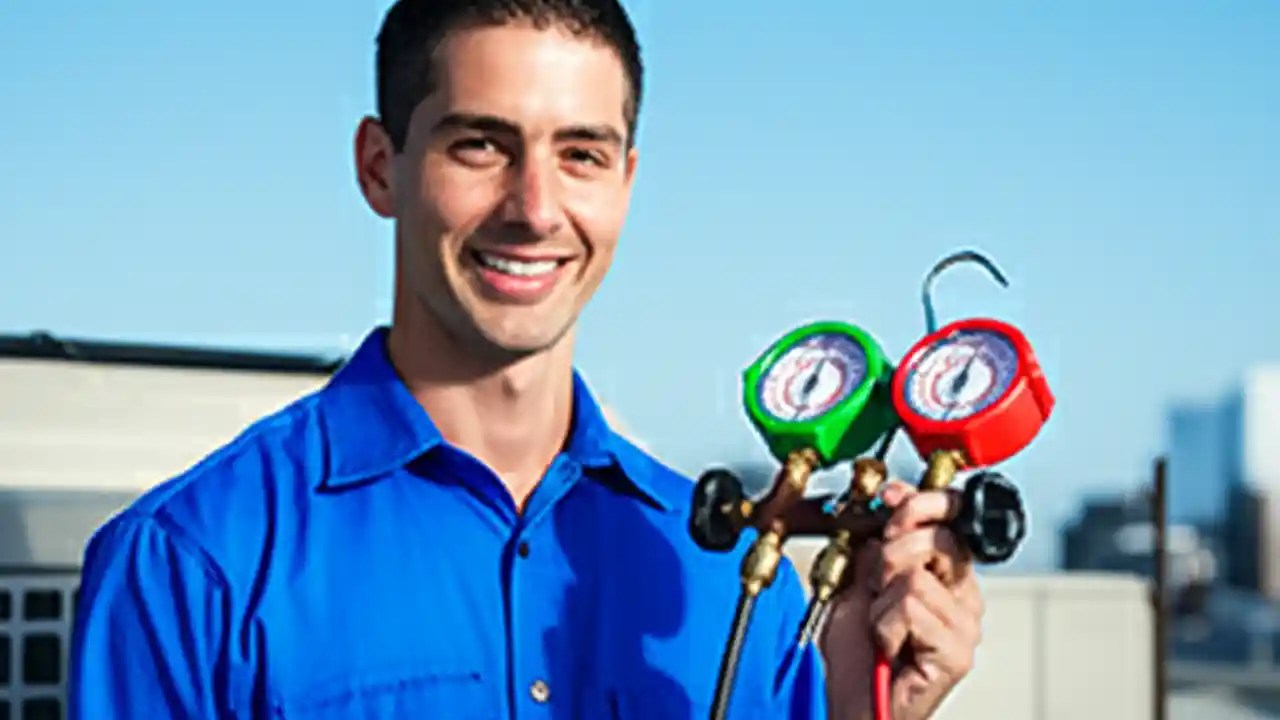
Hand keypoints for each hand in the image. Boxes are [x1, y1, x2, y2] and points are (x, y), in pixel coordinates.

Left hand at [818, 481, 983, 719]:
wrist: (853, 706)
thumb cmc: (860, 654)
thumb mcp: (861, 583)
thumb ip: (879, 544)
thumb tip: (893, 499)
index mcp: (947, 576)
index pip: (955, 521)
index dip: (927, 502)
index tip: (892, 499)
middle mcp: (964, 598)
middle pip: (939, 540)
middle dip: (892, 553)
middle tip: (875, 585)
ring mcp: (965, 627)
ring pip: (915, 577)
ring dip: (881, 603)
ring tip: (882, 628)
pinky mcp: (956, 653)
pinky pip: (911, 609)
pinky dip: (884, 626)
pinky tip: (888, 646)